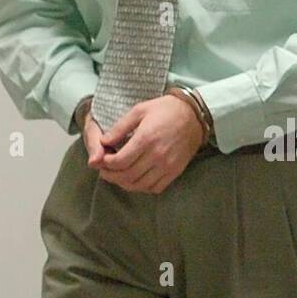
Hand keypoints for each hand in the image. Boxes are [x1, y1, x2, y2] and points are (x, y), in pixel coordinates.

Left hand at [85, 95, 203, 193]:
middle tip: (104, 171)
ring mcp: (167, 166)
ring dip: (124, 184)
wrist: (194, 116)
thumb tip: (103, 141)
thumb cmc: (165, 110)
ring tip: (117, 176)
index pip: (120, 161)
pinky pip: (155, 188)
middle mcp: (157, 155)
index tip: (102, 160)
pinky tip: (136, 179)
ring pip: (139, 185)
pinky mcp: (175, 171)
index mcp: (146, 139)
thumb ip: (120, 127)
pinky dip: (142, 187)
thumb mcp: (139, 110)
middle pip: (127, 176)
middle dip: (111, 176)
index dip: (106, 164)